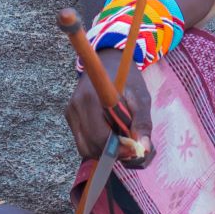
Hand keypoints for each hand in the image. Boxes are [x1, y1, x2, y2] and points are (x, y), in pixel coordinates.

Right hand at [63, 48, 152, 166]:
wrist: (109, 61)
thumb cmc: (127, 78)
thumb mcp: (141, 97)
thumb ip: (142, 122)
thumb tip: (144, 150)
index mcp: (90, 98)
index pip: (99, 137)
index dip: (118, 149)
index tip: (134, 148)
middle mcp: (75, 107)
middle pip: (91, 147)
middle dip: (113, 152)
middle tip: (131, 145)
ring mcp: (70, 113)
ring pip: (85, 148)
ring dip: (105, 151)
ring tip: (121, 138)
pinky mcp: (70, 118)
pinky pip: (83, 142)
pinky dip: (98, 145)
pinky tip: (111, 134)